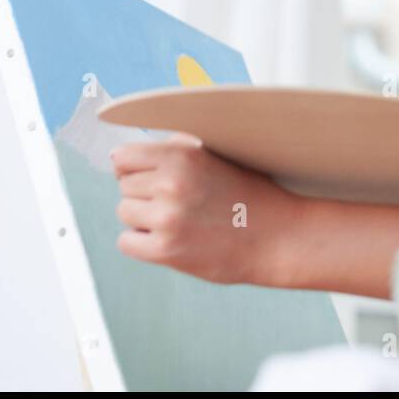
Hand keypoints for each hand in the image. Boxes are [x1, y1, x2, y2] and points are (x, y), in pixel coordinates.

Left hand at [110, 133, 298, 285]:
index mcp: (182, 156)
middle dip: (144, 193)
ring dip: (144, 218)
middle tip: (178, 201)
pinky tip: (170, 238)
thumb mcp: (218, 155)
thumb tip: (119, 156)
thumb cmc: (250, 194)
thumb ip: (176, 147)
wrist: (278, 236)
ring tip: (177, 219)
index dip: (133, 167)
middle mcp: (171, 184)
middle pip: (124, 186)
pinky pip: (126, 242)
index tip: (149, 177)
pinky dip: (143, 243)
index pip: (123, 157)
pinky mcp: (166, 250)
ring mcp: (167, 219)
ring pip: (124, 212)